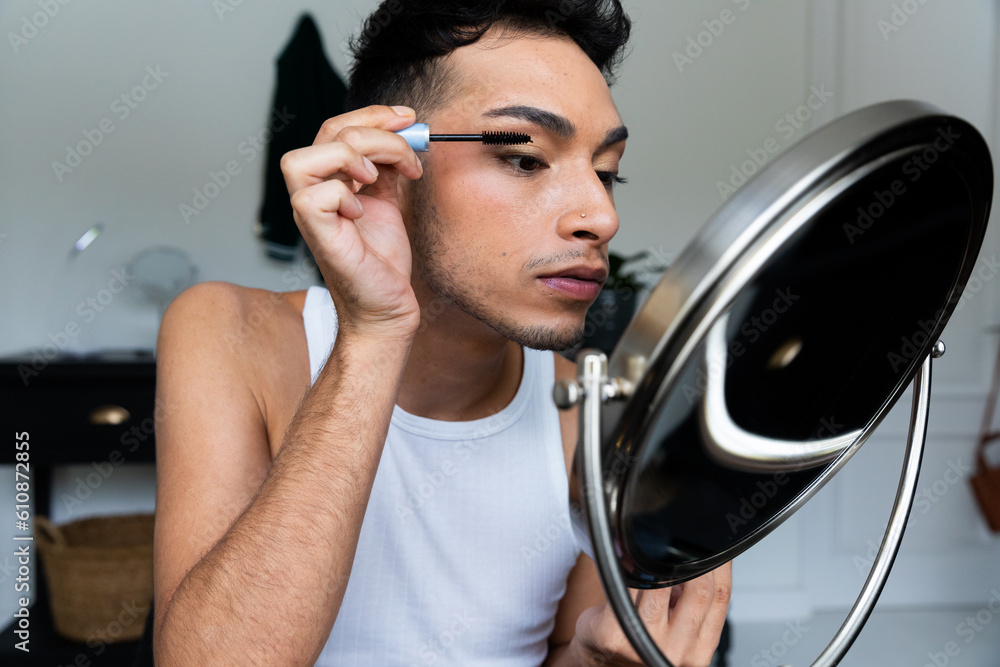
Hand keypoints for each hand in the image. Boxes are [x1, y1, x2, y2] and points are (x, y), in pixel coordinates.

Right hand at [280, 105, 425, 338]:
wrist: (387, 306)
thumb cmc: (383, 262)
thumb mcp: (389, 201)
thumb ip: (387, 167)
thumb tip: (403, 132)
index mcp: (330, 180)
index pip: (337, 127)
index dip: (372, 115)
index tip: (408, 118)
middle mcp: (313, 192)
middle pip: (327, 134)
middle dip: (374, 132)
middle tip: (408, 154)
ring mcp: (309, 214)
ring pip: (304, 158)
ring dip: (352, 157)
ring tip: (380, 179)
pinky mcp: (315, 234)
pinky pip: (312, 196)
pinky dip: (342, 194)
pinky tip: (363, 211)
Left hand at [570, 562, 731, 666]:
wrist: (604, 661)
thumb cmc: (640, 639)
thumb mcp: (677, 627)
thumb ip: (691, 600)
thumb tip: (701, 554)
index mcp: (699, 648)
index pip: (720, 598)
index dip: (719, 566)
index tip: (711, 547)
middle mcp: (676, 651)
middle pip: (699, 591)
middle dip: (692, 560)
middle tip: (681, 545)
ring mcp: (644, 644)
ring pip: (661, 586)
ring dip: (658, 563)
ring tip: (652, 555)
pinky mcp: (613, 634)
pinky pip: (626, 587)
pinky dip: (628, 570)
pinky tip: (627, 564)